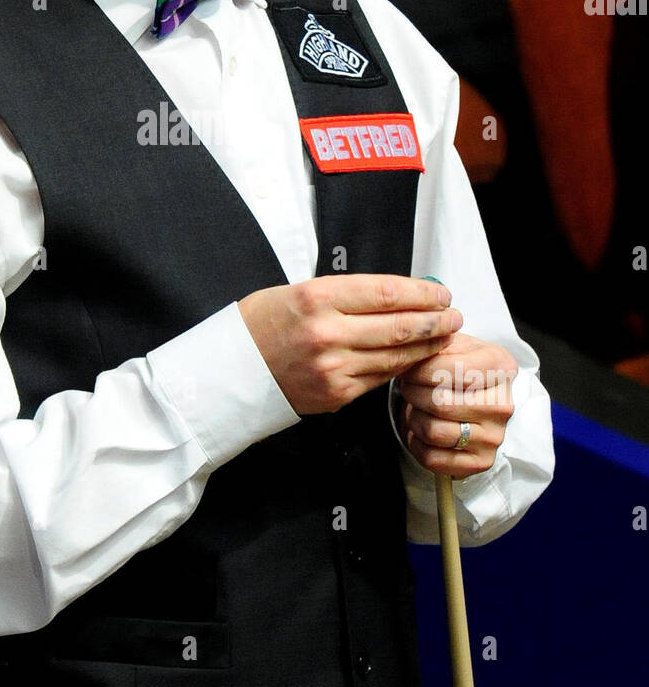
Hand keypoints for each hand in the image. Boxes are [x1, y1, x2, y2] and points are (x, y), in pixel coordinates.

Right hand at [238, 274, 461, 415]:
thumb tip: (395, 294)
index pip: (386, 292)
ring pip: (396, 355)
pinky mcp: (336, 394)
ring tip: (445, 335)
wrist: (231, 370)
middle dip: (435, 320)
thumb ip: (345, 294)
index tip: (441, 292)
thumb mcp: (297, 291)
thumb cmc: (263, 323)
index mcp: (317, 298)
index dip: (422, 293)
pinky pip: (381, 378)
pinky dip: (403, 365)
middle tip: (455, 315)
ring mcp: (333, 367)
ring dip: (427, 345)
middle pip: (399, 325)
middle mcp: (327, 333)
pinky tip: (416, 357)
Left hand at [394, 331, 517, 478]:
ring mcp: (494, 437)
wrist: (479, 398)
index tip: (410, 370)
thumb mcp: (454, 344)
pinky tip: (419, 431)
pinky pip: (434, 458)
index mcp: (501, 368)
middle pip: (440, 403)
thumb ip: (435, 343)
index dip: (420, 371)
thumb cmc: (461, 367)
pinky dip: (416, 444)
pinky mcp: (482, 462)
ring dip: (413, 419)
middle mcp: (503, 405)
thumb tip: (412, 348)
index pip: (453, 370)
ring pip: (434, 431)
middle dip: (412, 394)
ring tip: (415, 407)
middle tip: (408, 388)